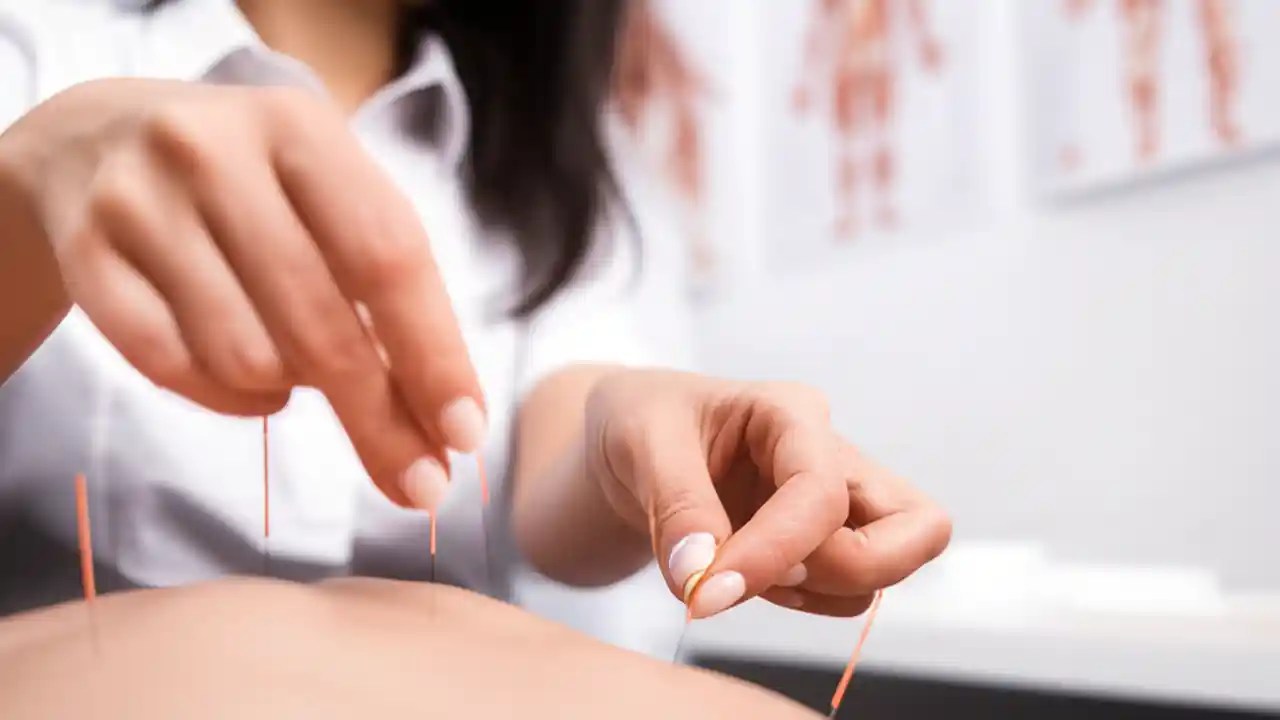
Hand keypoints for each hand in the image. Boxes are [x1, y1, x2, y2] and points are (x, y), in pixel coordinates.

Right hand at [0, 79, 483, 508]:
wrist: (96, 141)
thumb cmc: (251, 185)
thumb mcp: (323, 193)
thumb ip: (382, 282)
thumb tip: (443, 417)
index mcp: (299, 129)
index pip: (388, 257)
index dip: (435, 355)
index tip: (466, 434)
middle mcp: (214, 154)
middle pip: (322, 326)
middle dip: (382, 422)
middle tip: (422, 487)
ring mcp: (139, 203)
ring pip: (247, 359)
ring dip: (290, 389)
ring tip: (292, 364)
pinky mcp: (85, 256)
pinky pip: (173, 370)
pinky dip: (228, 398)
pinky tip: (244, 377)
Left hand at [587, 370, 950, 617]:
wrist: (628, 445)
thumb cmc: (641, 422)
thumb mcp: (640, 441)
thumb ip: (674, 505)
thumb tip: (703, 578)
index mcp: (792, 413)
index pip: (821, 492)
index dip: (775, 551)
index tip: (707, 592)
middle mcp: (832, 456)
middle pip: (918, 529)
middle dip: (853, 569)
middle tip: (767, 574)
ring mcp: (838, 505)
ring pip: (879, 574)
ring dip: (807, 590)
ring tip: (730, 561)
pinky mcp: (824, 546)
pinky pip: (842, 596)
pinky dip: (795, 601)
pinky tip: (744, 572)